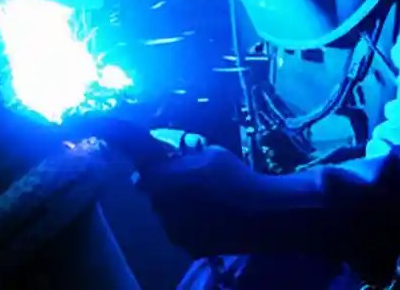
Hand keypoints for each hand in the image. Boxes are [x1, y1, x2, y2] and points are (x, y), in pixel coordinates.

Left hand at [134, 145, 263, 257]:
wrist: (259, 215)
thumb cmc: (233, 176)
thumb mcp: (208, 152)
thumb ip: (182, 153)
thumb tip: (169, 154)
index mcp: (160, 179)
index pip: (140, 172)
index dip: (150, 169)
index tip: (160, 165)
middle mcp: (159, 206)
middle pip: (154, 195)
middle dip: (166, 188)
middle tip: (190, 183)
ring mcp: (172, 230)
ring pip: (168, 215)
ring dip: (178, 208)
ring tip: (206, 203)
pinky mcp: (187, 248)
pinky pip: (183, 233)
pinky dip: (191, 226)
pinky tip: (212, 220)